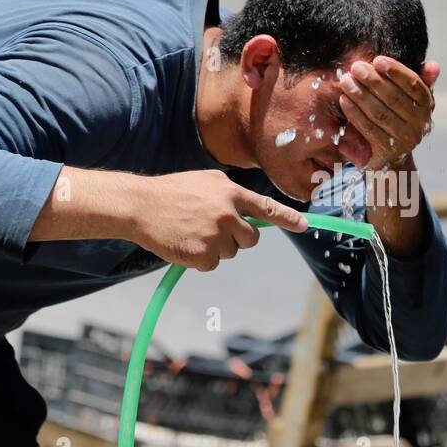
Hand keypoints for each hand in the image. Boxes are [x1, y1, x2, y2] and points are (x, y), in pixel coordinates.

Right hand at [133, 170, 305, 270]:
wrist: (141, 206)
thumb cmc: (172, 192)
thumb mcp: (206, 182)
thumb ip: (230, 194)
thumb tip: (252, 209)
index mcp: (231, 193)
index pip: (266, 208)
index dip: (287, 218)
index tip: (305, 226)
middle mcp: (228, 215)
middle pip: (251, 239)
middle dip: (237, 238)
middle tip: (213, 228)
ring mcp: (217, 236)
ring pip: (232, 252)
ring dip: (217, 247)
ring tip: (192, 231)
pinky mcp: (204, 255)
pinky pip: (213, 264)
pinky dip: (201, 259)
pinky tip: (185, 244)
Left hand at [336, 56, 438, 170]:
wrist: (392, 156)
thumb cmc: (398, 117)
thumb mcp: (410, 99)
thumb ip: (420, 80)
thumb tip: (433, 64)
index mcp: (427, 105)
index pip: (414, 85)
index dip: (396, 71)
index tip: (377, 60)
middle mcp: (421, 123)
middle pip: (395, 98)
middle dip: (373, 81)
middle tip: (356, 67)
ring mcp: (406, 139)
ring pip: (381, 113)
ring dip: (361, 95)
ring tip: (346, 81)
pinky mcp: (390, 151)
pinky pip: (370, 129)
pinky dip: (355, 114)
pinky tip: (344, 100)